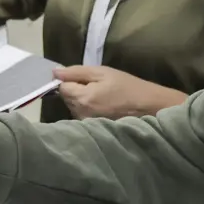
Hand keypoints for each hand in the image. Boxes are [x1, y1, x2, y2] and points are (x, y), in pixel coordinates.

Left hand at [54, 66, 186, 119]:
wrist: (149, 107)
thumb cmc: (128, 87)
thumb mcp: (103, 73)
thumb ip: (76, 72)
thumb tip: (54, 72)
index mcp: (81, 98)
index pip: (61, 87)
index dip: (72, 80)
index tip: (86, 79)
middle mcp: (80, 115)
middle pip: (67, 98)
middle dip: (77, 91)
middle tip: (98, 88)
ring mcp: (86, 125)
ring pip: (74, 108)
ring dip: (83, 101)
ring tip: (103, 98)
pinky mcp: (93, 131)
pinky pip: (82, 116)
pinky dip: (89, 110)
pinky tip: (104, 108)